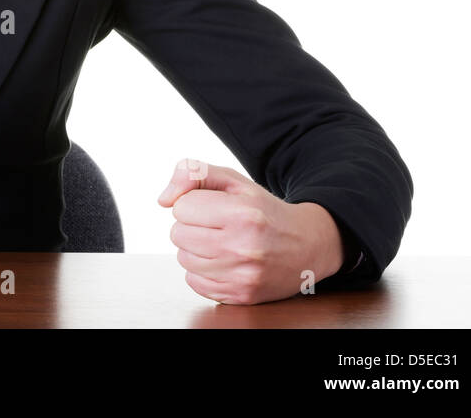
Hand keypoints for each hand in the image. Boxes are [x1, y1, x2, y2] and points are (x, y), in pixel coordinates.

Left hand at [157, 158, 344, 304]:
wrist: (308, 245)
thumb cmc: (263, 210)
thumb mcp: (233, 181)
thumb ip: (193, 173)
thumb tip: (163, 200)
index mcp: (242, 213)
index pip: (181, 207)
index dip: (192, 204)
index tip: (212, 207)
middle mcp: (243, 247)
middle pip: (177, 234)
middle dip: (191, 226)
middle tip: (216, 226)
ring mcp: (243, 276)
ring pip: (183, 259)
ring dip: (195, 249)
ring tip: (222, 243)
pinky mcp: (241, 296)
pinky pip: (194, 282)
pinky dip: (203, 271)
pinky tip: (224, 262)